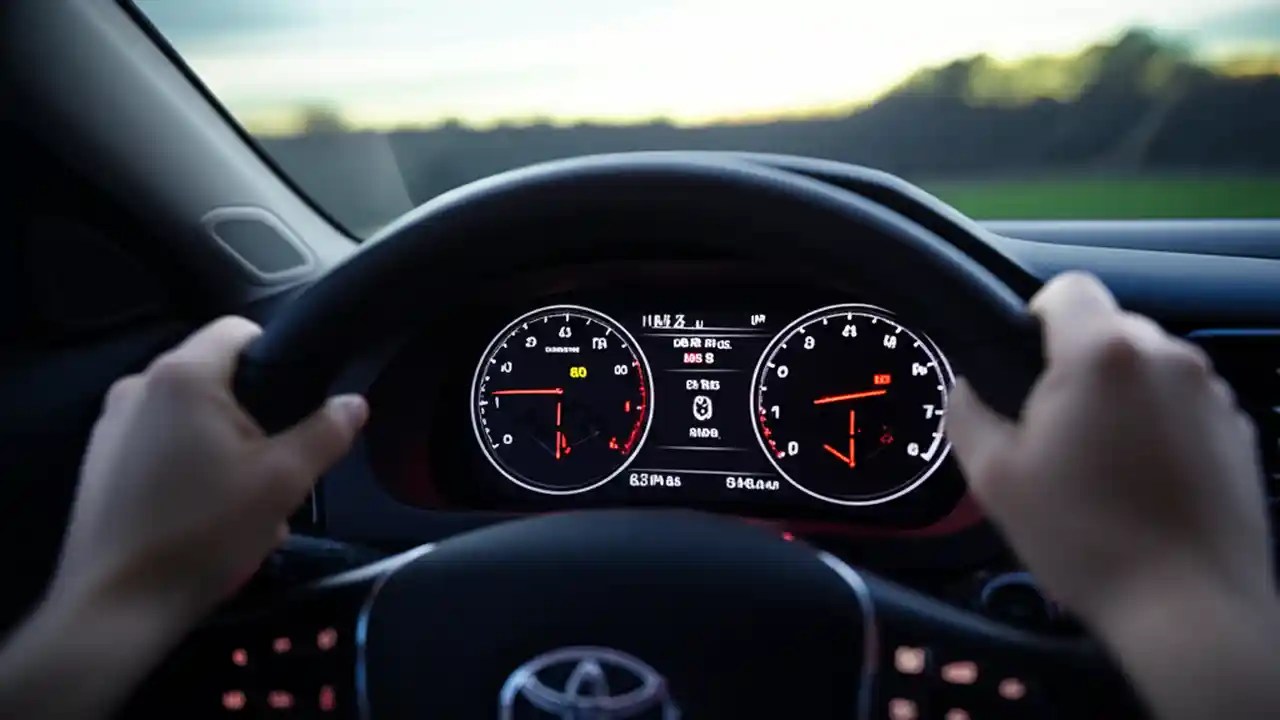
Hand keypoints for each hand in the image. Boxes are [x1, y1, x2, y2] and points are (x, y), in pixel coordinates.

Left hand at [51, 317, 367, 629]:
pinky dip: (187, 464)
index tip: (298, 406)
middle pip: (216, 376)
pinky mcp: (97, 461)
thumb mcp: (283, 483)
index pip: (240, 330)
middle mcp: (138, 385)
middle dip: (252, 414)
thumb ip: (325, 433)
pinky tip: (202, 513)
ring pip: (188, 414)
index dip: (279, 357)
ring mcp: (110, 424)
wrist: (118, 606)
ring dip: (222, 444)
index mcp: (183, 376)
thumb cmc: (205, 532)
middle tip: (275, 467)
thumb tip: (354, 403)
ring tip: (241, 499)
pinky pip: (158, 442)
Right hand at [946, 272, 1269, 627]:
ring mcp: (1213, 393)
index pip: (1067, 288)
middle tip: (1056, 433)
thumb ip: (967, 415)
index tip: (1024, 368)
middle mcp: (1168, 356)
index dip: (1036, 316)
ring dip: (1123, 396)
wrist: (1190, 608)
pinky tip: (1146, 484)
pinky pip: (1185, 404)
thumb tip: (964, 387)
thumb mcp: (996, 479)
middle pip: (1110, 329)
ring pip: (1150, 368)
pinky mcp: (1241, 430)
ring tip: (1105, 465)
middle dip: (1078, 366)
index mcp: (1102, 353)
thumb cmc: (1084, 537)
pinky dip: (1161, 426)